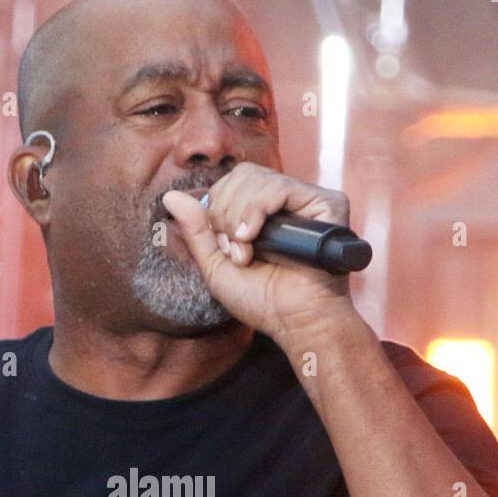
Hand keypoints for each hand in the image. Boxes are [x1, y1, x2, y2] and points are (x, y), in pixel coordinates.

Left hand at [161, 162, 361, 348]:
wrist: (294, 321)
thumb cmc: (263, 301)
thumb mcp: (216, 265)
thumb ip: (196, 230)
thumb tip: (170, 196)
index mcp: (265, 211)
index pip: (232, 182)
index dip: (218, 209)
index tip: (226, 247)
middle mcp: (288, 201)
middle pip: (242, 175)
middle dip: (225, 213)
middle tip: (235, 251)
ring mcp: (308, 200)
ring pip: (258, 179)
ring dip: (240, 217)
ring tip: (247, 252)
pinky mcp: (327, 204)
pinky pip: (281, 187)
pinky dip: (258, 210)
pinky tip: (255, 237)